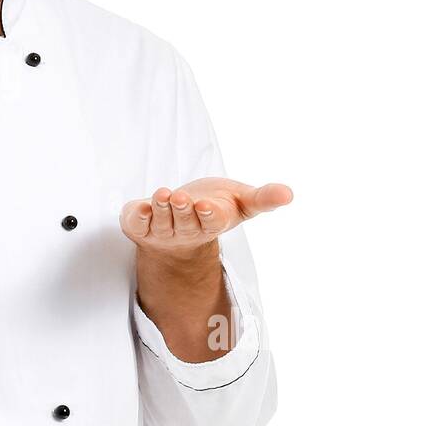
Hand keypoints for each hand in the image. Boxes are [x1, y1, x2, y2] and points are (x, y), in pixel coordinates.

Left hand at [120, 178, 292, 255]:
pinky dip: (138, 216)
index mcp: (211, 224)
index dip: (208, 215)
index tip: (205, 205)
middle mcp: (186, 232)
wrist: (180, 216)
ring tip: (163, 194)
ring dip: (161, 209)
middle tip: (181, 197)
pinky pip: (137, 224)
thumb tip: (289, 193)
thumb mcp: (241, 201)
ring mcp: (162, 231)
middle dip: (182, 211)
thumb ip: (263, 198)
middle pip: (185, 224)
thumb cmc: (213, 207)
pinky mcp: (140, 226)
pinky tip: (141, 207)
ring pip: (161, 223)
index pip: (211, 223)